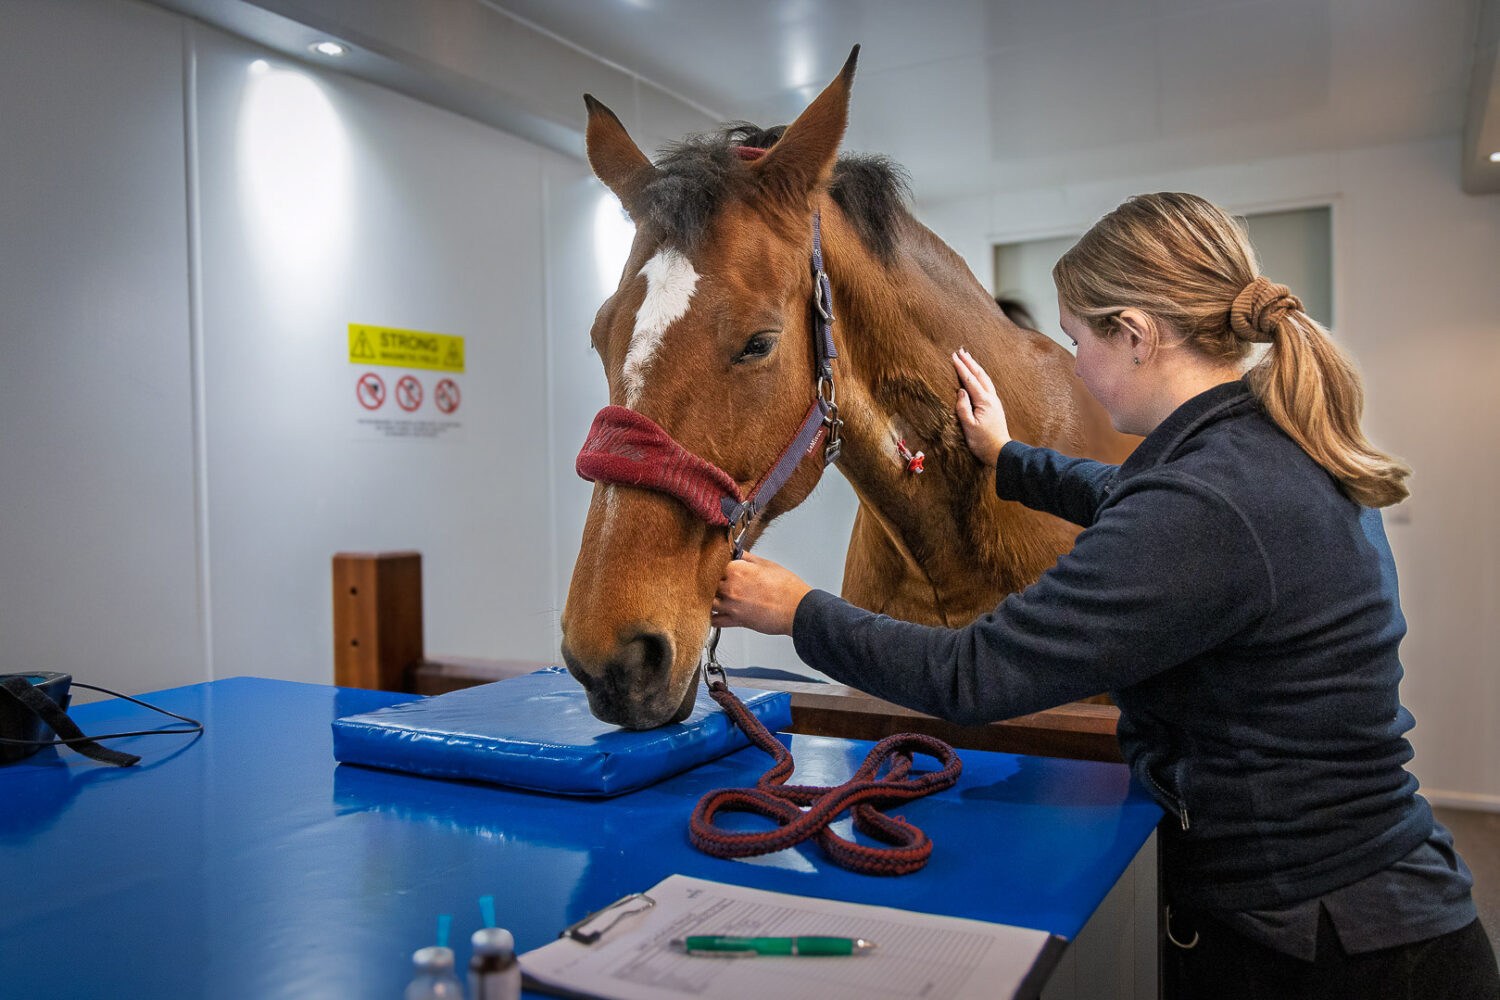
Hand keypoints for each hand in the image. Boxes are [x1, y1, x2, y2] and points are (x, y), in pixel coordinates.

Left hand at [712, 553, 811, 636]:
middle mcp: (730, 588)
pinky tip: (714, 613)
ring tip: (716, 596)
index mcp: (737, 570)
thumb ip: (748, 558)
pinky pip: (715, 620)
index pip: (715, 565)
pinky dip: (712, 618)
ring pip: (708, 601)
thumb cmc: (787, 588)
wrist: (797, 609)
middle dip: (714, 582)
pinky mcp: (735, 621)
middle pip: (709, 583)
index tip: (721, 567)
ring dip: (711, 598)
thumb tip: (738, 552)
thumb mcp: (767, 564)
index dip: (718, 566)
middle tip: (721, 581)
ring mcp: (731, 605)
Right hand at [952, 347, 1010, 466]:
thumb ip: (963, 408)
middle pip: (980, 375)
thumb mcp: (969, 426)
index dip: (961, 368)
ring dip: (976, 367)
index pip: (970, 380)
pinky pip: (987, 385)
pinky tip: (977, 375)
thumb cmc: (983, 442)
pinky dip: (980, 376)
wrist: (1000, 451)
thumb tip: (961, 391)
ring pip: (985, 379)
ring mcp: (994, 401)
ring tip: (968, 358)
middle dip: (970, 362)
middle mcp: (991, 398)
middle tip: (960, 351)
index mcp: (984, 402)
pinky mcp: (994, 406)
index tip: (953, 357)